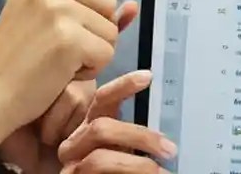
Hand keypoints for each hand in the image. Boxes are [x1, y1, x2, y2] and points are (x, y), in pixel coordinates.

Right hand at [0, 0, 160, 142]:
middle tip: (54, 49)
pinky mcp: (68, 36)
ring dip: (91, 54)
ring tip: (54, 60)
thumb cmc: (18, 60)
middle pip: (110, 4)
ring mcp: (58, 7)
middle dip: (93, 33)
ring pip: (111, 31)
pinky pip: (106, 54)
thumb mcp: (47, 19)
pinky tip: (58, 73)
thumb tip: (133, 6)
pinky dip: (88, 70)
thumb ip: (84, 7)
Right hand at [57, 70, 176, 171]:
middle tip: (170, 149)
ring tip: (162, 172)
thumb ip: (131, 141)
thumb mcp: (119, 152)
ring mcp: (70, 166)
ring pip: (99, 159)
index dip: (122, 86)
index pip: (102, 99)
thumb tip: (165, 141)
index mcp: (89, 128)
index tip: (147, 76)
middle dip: (139, 137)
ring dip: (137, 165)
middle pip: (101, 128)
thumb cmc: (108, 170)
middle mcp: (74, 143)